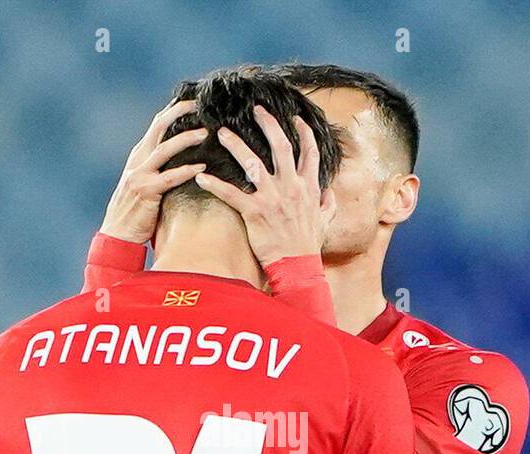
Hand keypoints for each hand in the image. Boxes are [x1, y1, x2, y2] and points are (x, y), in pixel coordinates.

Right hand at [99, 99, 208, 243]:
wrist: (117, 233)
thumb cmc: (136, 210)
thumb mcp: (145, 182)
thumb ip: (158, 167)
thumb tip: (182, 157)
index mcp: (139, 155)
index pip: (157, 124)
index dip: (173, 109)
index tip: (192, 100)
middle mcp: (138, 160)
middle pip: (159, 126)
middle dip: (179, 112)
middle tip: (200, 104)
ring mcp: (140, 175)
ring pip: (165, 148)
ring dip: (186, 138)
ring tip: (206, 133)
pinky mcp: (146, 192)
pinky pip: (169, 178)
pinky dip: (186, 171)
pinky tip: (201, 167)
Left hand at [193, 105, 335, 265]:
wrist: (298, 267)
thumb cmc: (308, 245)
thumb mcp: (325, 220)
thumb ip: (327, 203)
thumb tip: (328, 191)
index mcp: (308, 187)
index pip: (309, 151)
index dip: (303, 132)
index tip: (295, 119)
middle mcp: (291, 187)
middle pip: (281, 146)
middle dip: (268, 124)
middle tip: (256, 109)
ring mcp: (272, 198)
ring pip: (253, 163)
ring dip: (236, 145)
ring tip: (223, 133)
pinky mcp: (255, 213)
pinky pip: (231, 194)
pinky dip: (215, 185)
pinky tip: (201, 176)